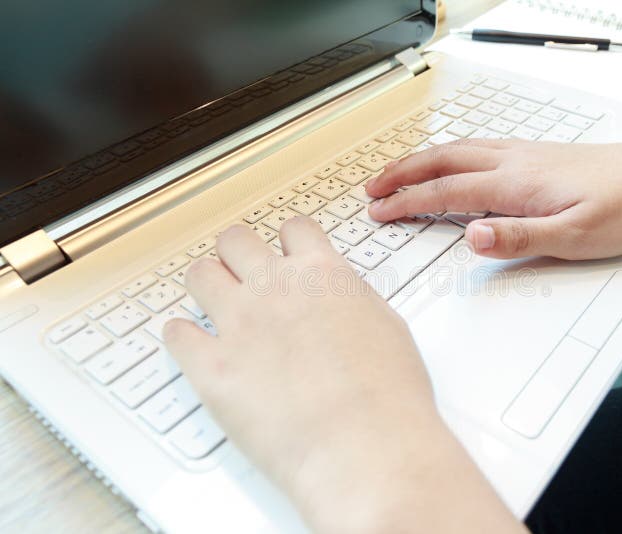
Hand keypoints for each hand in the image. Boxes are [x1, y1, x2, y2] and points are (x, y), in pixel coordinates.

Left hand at [162, 219, 522, 532]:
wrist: (365, 445)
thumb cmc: (388, 397)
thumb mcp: (387, 328)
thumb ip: (353, 302)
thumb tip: (341, 300)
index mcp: (322, 274)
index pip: (294, 229)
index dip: (288, 240)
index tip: (286, 252)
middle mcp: (276, 288)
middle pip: (236, 241)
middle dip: (238, 253)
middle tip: (242, 273)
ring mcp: (239, 324)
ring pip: (200, 275)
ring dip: (206, 285)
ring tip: (212, 303)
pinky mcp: (211, 368)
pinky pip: (176, 334)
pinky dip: (181, 337)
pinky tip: (192, 345)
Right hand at [366, 131, 621, 259]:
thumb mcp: (575, 238)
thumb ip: (519, 238)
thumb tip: (471, 237)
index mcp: (516, 185)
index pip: (446, 191)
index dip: (407, 202)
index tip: (378, 211)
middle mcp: (515, 162)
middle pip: (443, 160)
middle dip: (402, 174)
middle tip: (372, 188)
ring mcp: (526, 155)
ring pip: (459, 149)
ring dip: (422, 160)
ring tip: (398, 173)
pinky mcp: (538, 155)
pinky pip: (478, 148)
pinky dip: (449, 154)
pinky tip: (452, 161)